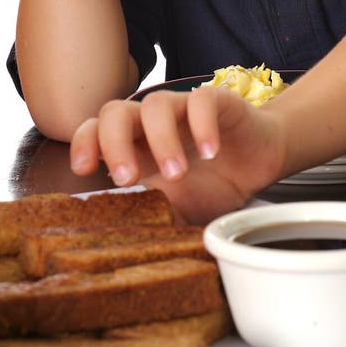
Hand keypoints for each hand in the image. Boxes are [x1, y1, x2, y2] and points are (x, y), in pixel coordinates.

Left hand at [70, 87, 285, 222]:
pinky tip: (211, 151)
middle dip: (113, 143)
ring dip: (160, 139)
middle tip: (128, 177)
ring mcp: (184, 109)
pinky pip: (202, 100)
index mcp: (136, 146)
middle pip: (116, 111)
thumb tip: (128, 246)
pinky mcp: (218, 101)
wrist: (261, 160)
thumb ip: (155, 219)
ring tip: (177, 173)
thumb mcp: (180, 212)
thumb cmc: (215, 185)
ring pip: (155, 104)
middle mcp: (154, 124)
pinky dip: (202, 124)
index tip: (84, 170)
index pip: (96, 130)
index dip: (85, 144)